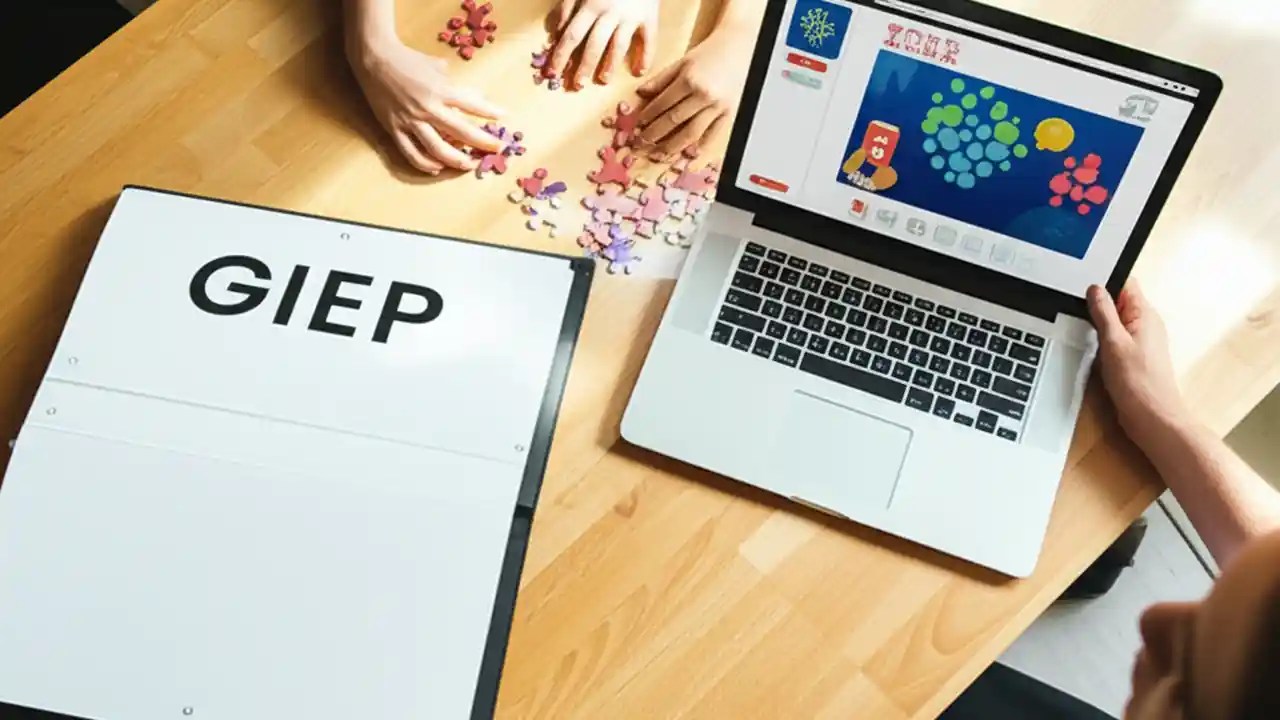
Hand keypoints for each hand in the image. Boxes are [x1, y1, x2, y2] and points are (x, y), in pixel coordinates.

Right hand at [348, 38, 504, 173]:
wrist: (374, 58)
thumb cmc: (408, 60)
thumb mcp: (437, 67)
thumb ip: (455, 84)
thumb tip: (476, 98)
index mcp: (440, 90)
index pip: (472, 105)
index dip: (490, 112)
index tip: (504, 117)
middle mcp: (427, 108)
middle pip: (461, 132)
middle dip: (482, 143)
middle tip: (496, 149)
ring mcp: (410, 121)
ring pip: (437, 149)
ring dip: (456, 160)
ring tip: (469, 165)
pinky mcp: (394, 129)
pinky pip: (411, 152)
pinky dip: (425, 163)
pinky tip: (437, 168)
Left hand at [546, 0, 657, 88]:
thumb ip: (567, 6)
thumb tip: (557, 32)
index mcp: (590, 5)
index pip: (572, 36)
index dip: (561, 56)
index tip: (552, 73)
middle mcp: (610, 13)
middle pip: (594, 45)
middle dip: (584, 67)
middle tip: (576, 86)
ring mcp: (630, 17)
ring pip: (619, 45)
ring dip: (610, 65)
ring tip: (602, 81)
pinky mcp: (649, 17)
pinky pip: (649, 40)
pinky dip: (646, 56)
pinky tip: (639, 71)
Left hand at [635, 24, 752, 156]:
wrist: (739, 48)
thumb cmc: (709, 53)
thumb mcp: (682, 62)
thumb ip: (661, 79)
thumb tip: (640, 94)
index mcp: (689, 80)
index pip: (663, 104)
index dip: (648, 117)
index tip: (638, 126)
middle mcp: (703, 95)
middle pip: (674, 121)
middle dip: (655, 135)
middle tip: (642, 144)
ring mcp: (717, 107)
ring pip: (692, 133)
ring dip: (673, 147)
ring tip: (660, 155)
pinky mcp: (729, 114)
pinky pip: (713, 136)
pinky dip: (700, 148)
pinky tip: (688, 156)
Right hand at [1087, 283, 1188, 443]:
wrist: (1152, 418)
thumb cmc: (1138, 383)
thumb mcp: (1113, 342)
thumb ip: (1103, 313)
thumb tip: (1094, 288)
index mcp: (1145, 315)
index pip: (1125, 284)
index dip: (1104, 282)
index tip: (1083, 289)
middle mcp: (1145, 324)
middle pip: (1118, 302)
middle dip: (1098, 305)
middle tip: (1079, 314)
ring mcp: (1140, 340)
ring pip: (1115, 321)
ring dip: (1099, 325)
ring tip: (1086, 334)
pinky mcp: (1133, 356)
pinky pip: (1115, 338)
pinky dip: (1102, 341)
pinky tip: (1093, 351)